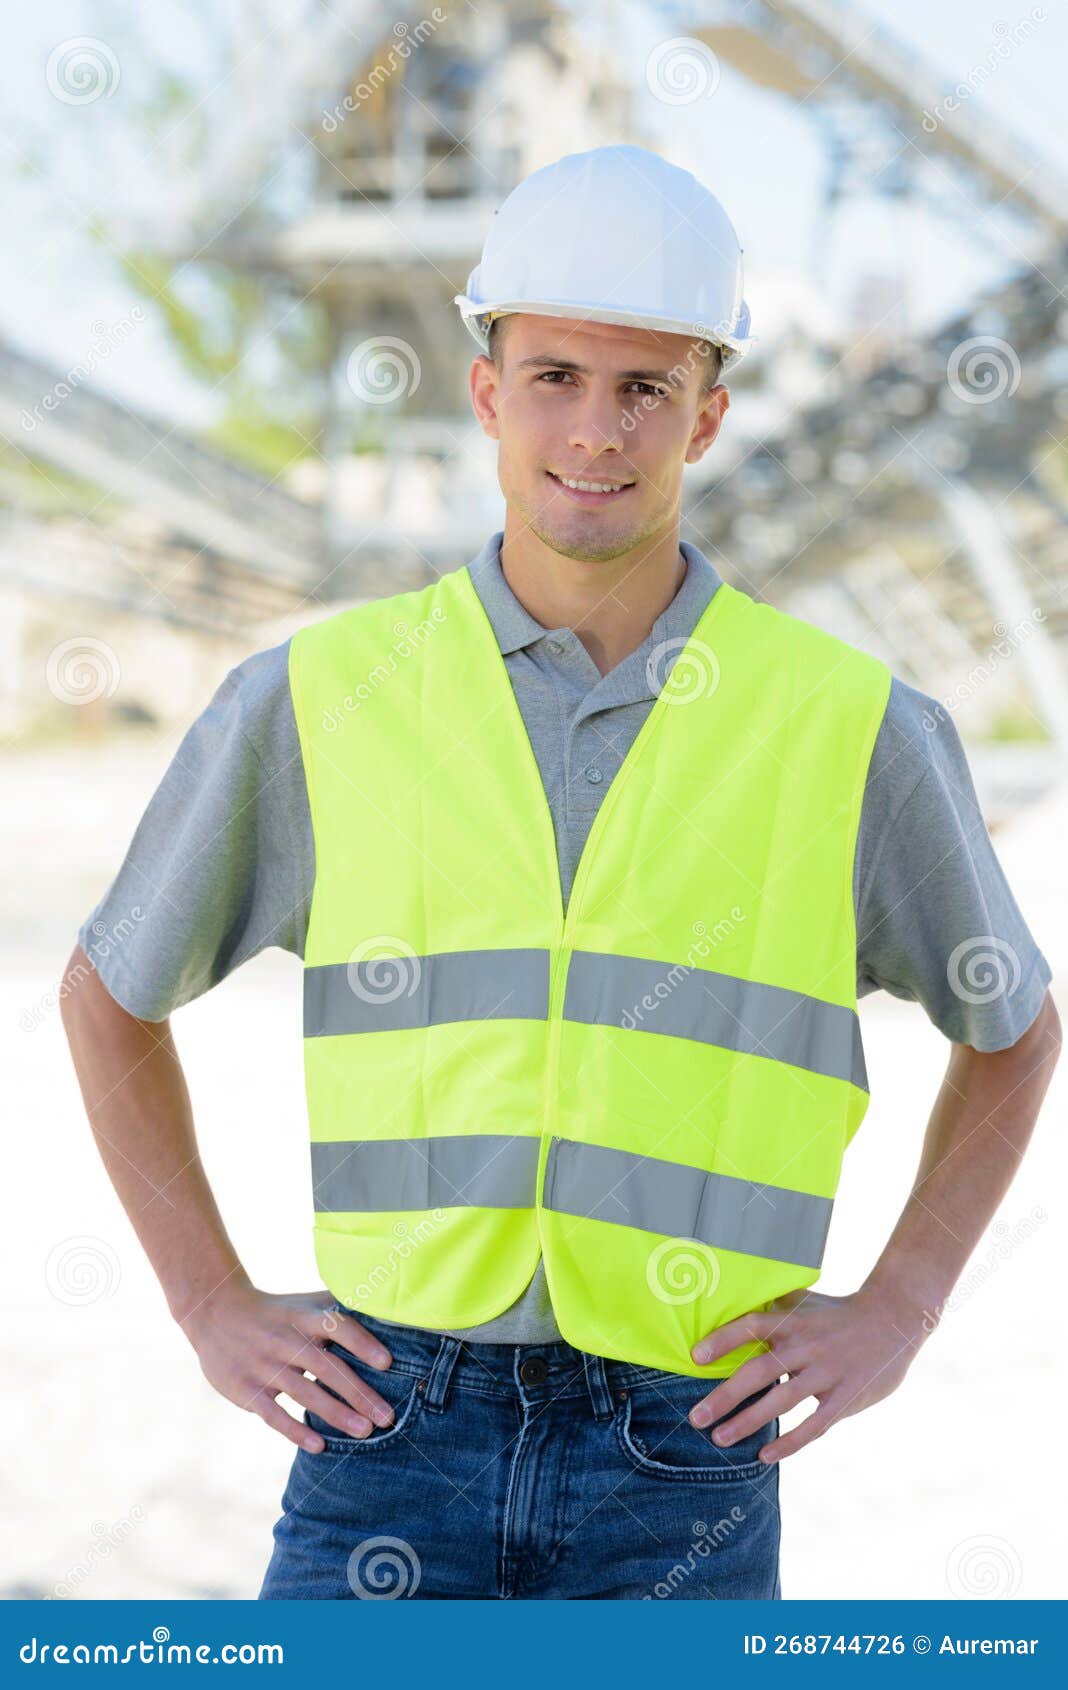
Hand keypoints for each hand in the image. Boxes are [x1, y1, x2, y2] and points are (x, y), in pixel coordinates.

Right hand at [178, 1282, 396, 1452]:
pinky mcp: (247, 1390)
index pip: (337, 1326)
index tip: (388, 1363)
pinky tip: (321, 1446)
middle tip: (388, 1417)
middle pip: (327, 1368)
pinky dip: (296, 1431)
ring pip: (305, 1394)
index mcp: (304, 1318)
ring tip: (365, 1433)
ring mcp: (265, 1366)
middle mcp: (286, 1340)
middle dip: (359, 1393)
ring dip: (337, 1414)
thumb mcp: (304, 1304)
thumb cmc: (276, 1312)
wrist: (215, 1313)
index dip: (362, 1343)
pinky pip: (275, 1415)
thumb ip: (340, 1307)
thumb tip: (386, 1308)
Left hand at [687, 1286, 917, 1463]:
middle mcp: (806, 1346)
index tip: (696, 1358)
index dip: (722, 1340)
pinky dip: (789, 1442)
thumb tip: (731, 1309)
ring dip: (748, 1422)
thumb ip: (772, 1309)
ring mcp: (826, 1373)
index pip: (751, 1327)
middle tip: (696, 1417)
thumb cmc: (838, 1312)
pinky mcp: (845, 1397)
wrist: (894, 1319)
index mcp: (792, 1321)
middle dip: (725, 1396)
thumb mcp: (804, 1301)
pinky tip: (765, 1455)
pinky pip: (813, 1425)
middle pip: (758, 1372)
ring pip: (781, 1401)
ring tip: (720, 1439)